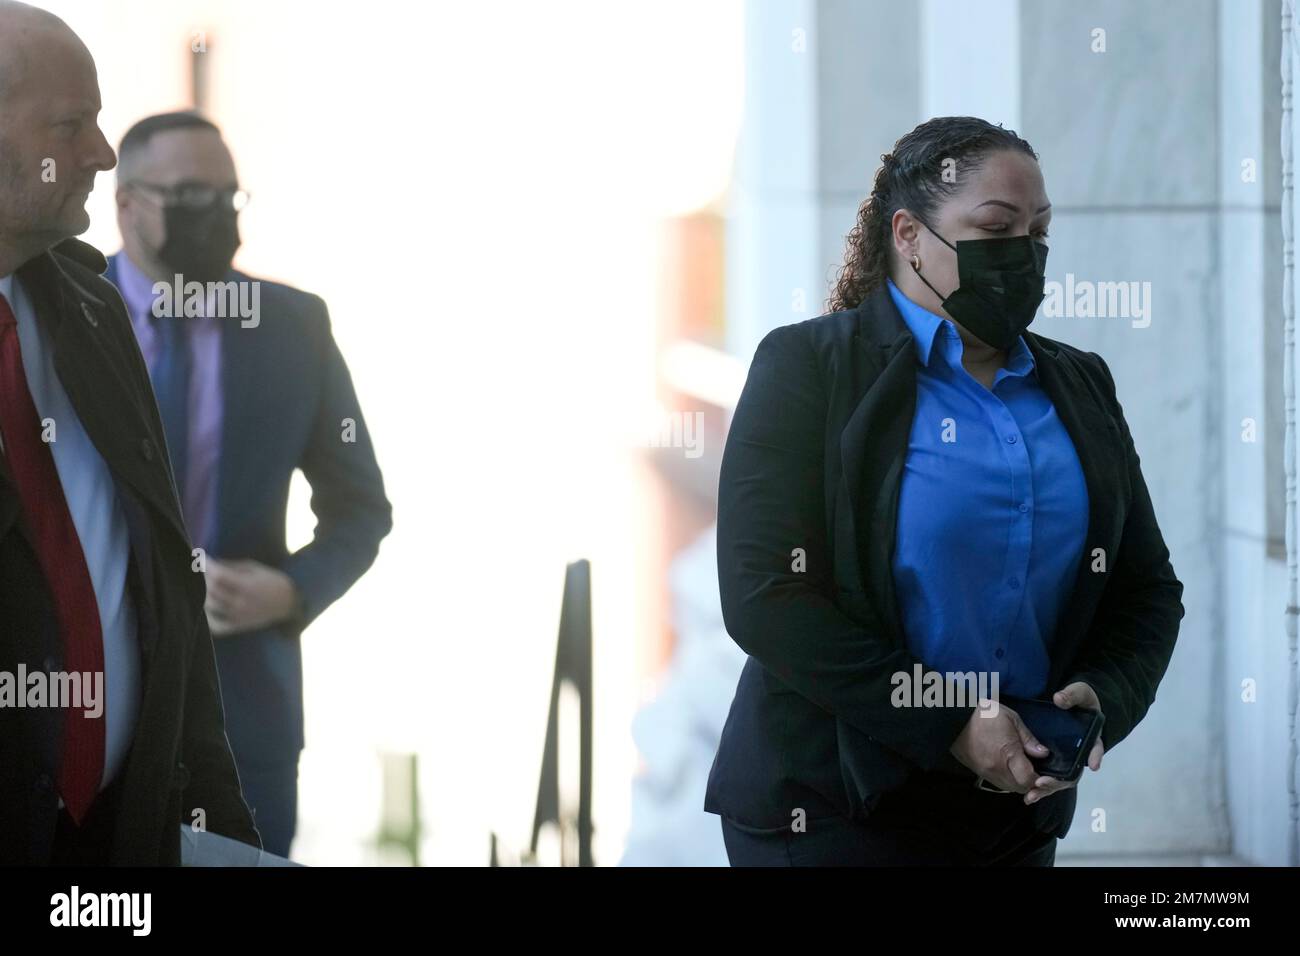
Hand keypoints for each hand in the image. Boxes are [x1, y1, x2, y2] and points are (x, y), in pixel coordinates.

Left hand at [204, 558, 299, 636]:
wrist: (288, 603)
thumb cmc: (271, 581)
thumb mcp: (255, 568)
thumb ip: (232, 566)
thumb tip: (210, 563)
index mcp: (248, 586)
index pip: (219, 575)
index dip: (207, 566)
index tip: (201, 557)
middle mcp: (241, 603)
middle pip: (212, 590)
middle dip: (203, 577)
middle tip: (200, 569)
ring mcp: (238, 616)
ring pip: (210, 605)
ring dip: (203, 593)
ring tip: (202, 584)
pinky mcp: (237, 626)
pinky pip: (216, 625)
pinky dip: (208, 617)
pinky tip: (206, 607)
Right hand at [949, 698, 1049, 793]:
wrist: (955, 717)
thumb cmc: (985, 714)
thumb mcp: (1012, 719)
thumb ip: (1028, 739)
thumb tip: (1043, 754)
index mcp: (1007, 754)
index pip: (1029, 780)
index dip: (1040, 780)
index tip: (1044, 772)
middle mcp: (996, 769)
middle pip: (1020, 788)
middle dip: (1031, 783)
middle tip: (1035, 771)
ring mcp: (985, 772)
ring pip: (1009, 788)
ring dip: (1018, 782)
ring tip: (1022, 769)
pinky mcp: (977, 772)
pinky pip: (997, 783)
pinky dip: (1007, 780)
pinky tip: (1009, 768)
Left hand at [1021, 682, 1105, 805]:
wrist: (1074, 703)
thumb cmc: (1081, 699)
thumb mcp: (1079, 692)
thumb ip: (1071, 695)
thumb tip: (1060, 700)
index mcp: (1091, 736)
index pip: (1095, 747)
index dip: (1095, 756)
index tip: (1093, 765)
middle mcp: (1079, 752)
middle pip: (1073, 772)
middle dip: (1059, 781)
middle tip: (1042, 783)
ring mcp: (1066, 759)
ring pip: (1060, 779)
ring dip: (1047, 789)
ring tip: (1031, 795)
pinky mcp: (1053, 761)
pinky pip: (1048, 777)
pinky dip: (1039, 787)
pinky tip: (1026, 794)